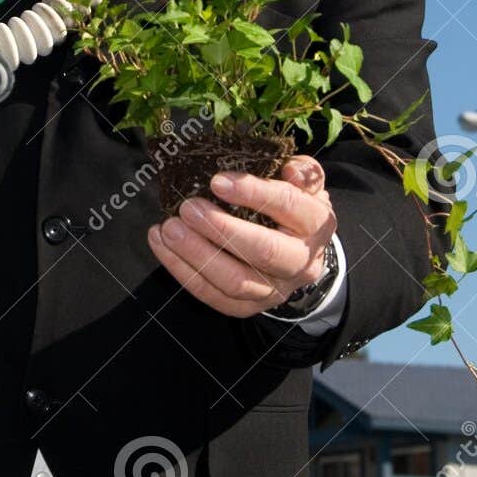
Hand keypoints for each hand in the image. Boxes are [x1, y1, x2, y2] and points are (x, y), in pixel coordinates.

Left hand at [147, 155, 336, 318]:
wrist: (301, 255)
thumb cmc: (292, 209)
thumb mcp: (305, 185)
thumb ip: (302, 171)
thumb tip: (290, 169)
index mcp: (315, 225)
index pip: (289, 207)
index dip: (254, 193)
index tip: (217, 181)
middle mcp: (300, 262)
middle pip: (264, 252)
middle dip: (221, 230)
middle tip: (187, 208)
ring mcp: (274, 290)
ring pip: (234, 280)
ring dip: (196, 254)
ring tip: (168, 228)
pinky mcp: (247, 307)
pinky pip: (212, 295)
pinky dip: (182, 271)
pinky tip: (161, 244)